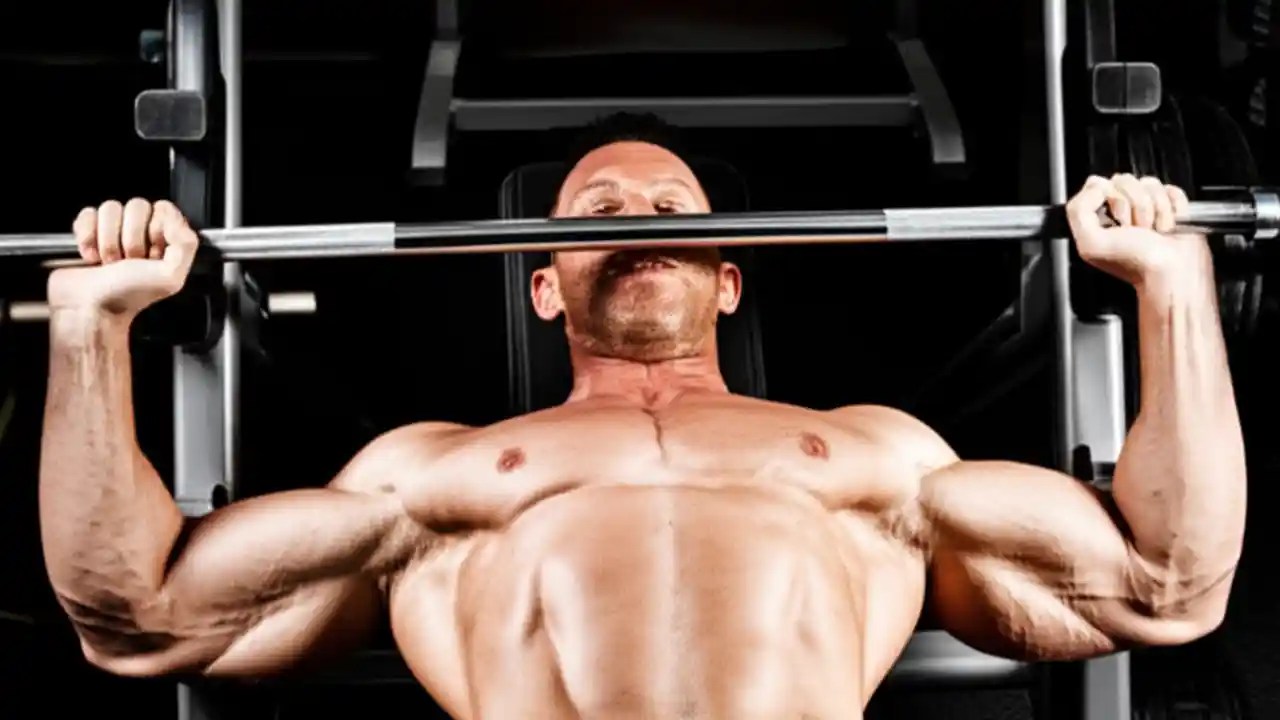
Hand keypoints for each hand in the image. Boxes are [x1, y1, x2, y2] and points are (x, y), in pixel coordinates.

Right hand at [46, 199, 199, 317]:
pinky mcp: (88, 230)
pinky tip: (92, 257)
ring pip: (110, 208)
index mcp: (165, 240)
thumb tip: (176, 219)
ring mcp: (114, 230)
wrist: (92, 309)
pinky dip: (87, 237)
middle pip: (137, 206)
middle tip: (129, 262)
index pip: (164, 208)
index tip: (152, 253)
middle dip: (131, 239)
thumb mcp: (171, 277)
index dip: (156, 229)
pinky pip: (88, 214)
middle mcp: (141, 232)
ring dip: (108, 241)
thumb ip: (186, 245)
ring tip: (111, 263)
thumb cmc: (129, 297)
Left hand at [1066, 173, 1211, 286]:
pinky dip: (1173, 208)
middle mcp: (1122, 209)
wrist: (1171, 272)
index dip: (1111, 196)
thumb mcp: (1090, 242)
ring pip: (1150, 184)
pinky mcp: (1171, 206)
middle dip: (1135, 206)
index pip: (1099, 183)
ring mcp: (1148, 206)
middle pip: (1126, 180)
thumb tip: (1096, 186)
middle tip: (1136, 230)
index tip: (1117, 220)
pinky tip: (1166, 227)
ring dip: (1154, 210)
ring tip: (1152, 231)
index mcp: (1099, 215)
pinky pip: (1171, 191)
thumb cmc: (1134, 262)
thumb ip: (1078, 210)